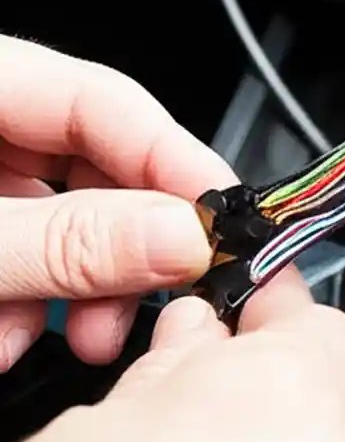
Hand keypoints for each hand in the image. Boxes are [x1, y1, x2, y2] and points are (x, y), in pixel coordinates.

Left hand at [0, 35, 230, 369]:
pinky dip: (27, 299)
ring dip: (77, 291)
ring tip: (77, 339)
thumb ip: (70, 241)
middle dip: (124, 253)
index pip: (108, 102)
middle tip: (160, 303)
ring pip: (59, 222)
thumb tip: (184, 238)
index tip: (226, 231)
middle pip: (92, 170)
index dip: (177, 166)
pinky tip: (15, 337)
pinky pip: (18, 249)